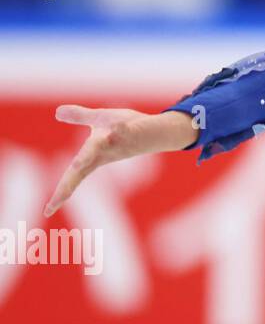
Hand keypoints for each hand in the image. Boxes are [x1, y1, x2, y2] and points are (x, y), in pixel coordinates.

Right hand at [46, 107, 198, 216]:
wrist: (158, 128)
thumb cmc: (128, 127)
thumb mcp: (99, 119)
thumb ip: (80, 116)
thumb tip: (58, 112)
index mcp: (93, 154)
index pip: (73, 176)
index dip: (60, 192)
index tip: (48, 211)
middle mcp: (105, 152)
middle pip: (83, 167)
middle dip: (68, 182)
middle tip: (57, 201)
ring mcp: (121, 143)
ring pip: (103, 148)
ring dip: (90, 155)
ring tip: (77, 164)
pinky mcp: (135, 133)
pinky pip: (128, 132)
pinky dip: (122, 130)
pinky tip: (119, 126)